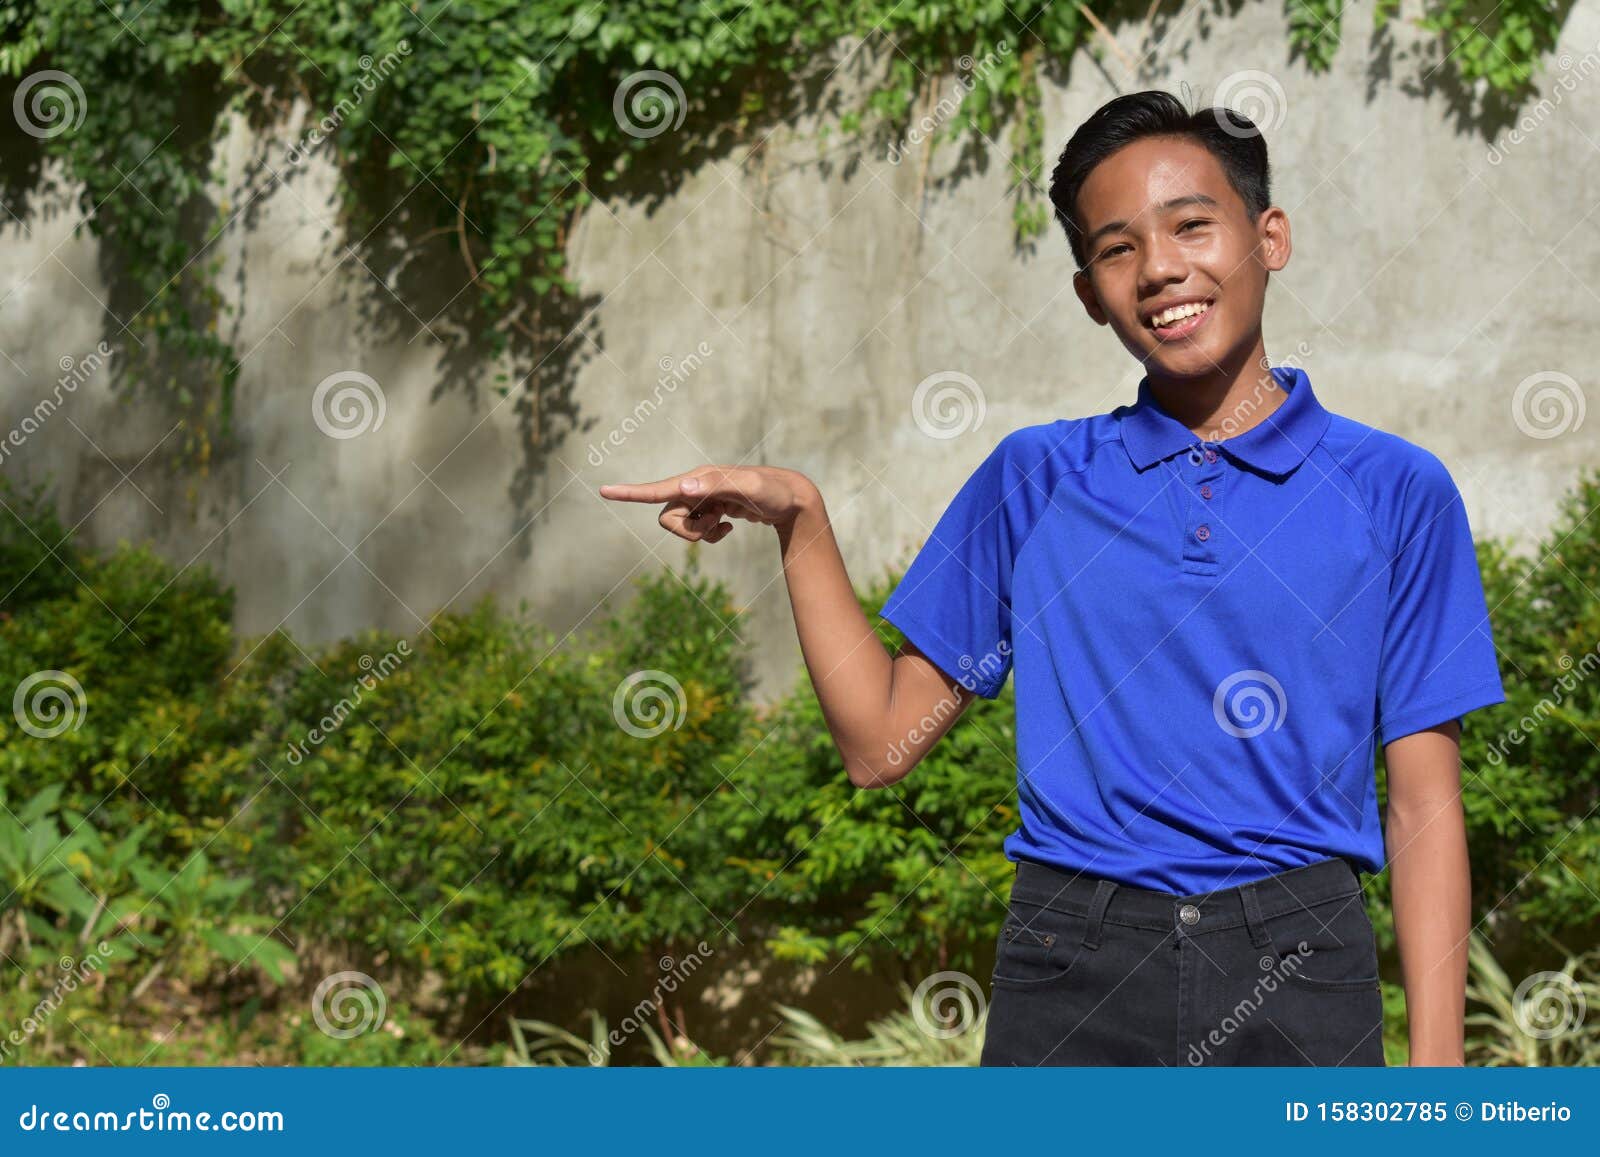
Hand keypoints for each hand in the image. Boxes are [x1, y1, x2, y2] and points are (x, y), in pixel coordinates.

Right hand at [599, 466, 816, 542]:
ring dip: (699, 534)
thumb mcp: (750, 488)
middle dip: (686, 531)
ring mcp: (702, 499)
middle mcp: (694, 488)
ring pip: (680, 526)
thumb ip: (716, 485)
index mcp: (698, 480)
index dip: (630, 493)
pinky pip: (695, 531)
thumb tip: (682, 487)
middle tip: (716, 525)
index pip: (658, 489)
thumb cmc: (774, 491)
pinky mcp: (710, 510)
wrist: (792, 498)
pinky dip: (709, 536)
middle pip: (667, 518)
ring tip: (725, 525)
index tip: (603, 490)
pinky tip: (729, 528)